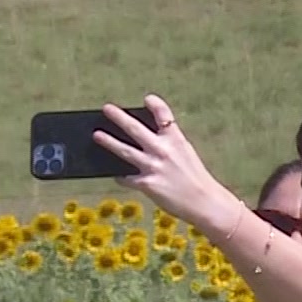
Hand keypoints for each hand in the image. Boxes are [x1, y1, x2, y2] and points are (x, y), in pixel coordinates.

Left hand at [93, 94, 240, 234]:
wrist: (204, 202)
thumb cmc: (197, 180)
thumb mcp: (187, 154)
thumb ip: (170, 145)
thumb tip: (148, 140)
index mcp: (176, 140)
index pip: (164, 116)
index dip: (155, 105)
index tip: (147, 98)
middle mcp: (163, 150)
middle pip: (136, 129)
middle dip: (119, 117)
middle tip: (107, 109)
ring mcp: (154, 167)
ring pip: (125, 151)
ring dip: (109, 142)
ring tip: (97, 135)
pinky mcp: (148, 184)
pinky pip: (127, 178)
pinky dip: (120, 175)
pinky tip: (114, 174)